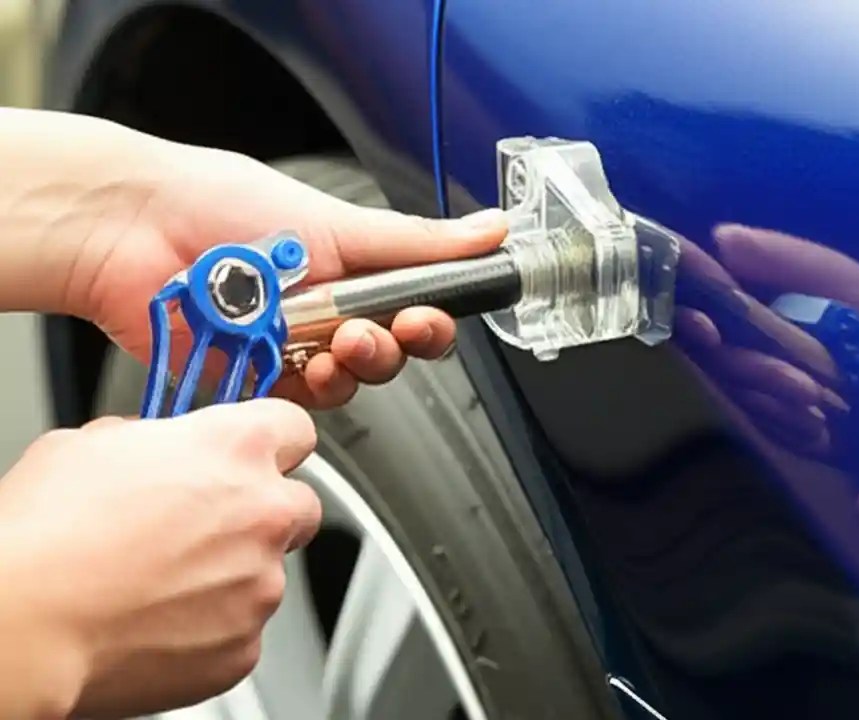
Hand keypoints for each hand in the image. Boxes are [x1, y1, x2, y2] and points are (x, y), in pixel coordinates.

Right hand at [0, 400, 320, 717]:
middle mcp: (263, 514)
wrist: (26, 623)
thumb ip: (150, 441)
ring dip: (230, 575)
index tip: (257, 454)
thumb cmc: (44, 534)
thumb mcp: (91, 445)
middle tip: (208, 526)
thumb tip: (157, 449)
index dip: (273, 441)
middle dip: (263, 513)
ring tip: (157, 583)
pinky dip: (209, 629)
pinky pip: (240, 631)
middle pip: (300, 505)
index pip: (294, 428)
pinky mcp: (244, 647)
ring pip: (267, 573)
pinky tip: (155, 622)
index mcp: (236, 449)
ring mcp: (260, 585)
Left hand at [64, 139, 506, 407]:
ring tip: (332, 341)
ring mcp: (288, 345)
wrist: (131, 229)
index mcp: (349, 271)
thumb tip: (490, 230)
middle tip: (375, 330)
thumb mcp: (338, 222)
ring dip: (351, 368)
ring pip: (348, 382)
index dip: (428, 324)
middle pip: (386, 354)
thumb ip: (420, 242)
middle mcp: (323, 310)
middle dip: (390, 347)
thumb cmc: (219, 206)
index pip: (412, 311)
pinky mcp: (251, 376)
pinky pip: (298, 401)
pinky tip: (302, 364)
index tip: (428, 317)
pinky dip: (308, 388)